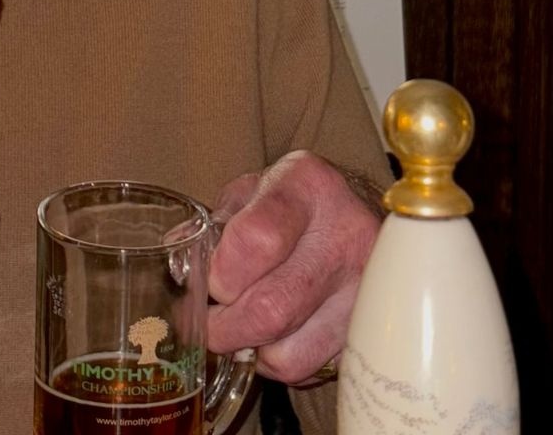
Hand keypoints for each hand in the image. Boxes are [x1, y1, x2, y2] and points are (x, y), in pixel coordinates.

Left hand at [207, 150, 380, 384]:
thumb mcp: (251, 191)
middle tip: (208, 322)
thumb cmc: (291, 202)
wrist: (358, 211)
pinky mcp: (373, 328)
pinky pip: (311, 368)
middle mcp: (346, 232)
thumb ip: (213, 224)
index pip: (257, 239)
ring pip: (289, 350)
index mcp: (306, 185)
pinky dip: (279, 362)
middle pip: (272, 307)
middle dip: (224, 326)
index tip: (208, 282)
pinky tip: (274, 335)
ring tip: (241, 325)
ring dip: (251, 348)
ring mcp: (368, 285)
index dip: (221, 273)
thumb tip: (180, 268)